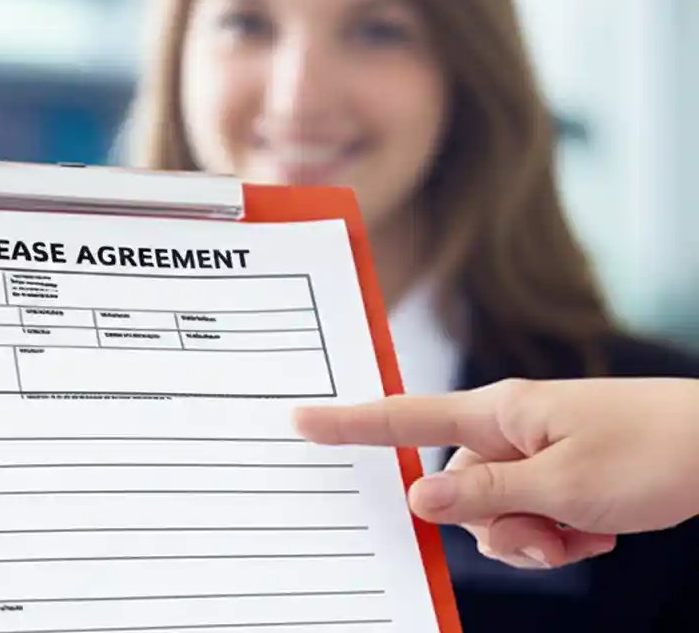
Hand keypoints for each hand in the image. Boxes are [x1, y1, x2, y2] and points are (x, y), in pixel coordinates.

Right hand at [293, 378, 698, 568]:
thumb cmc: (652, 449)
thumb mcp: (563, 486)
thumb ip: (484, 495)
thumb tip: (417, 499)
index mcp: (500, 414)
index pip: (407, 420)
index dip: (349, 424)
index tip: (300, 419)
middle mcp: (510, 430)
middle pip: (460, 494)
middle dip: (500, 529)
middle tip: (552, 535)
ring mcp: (535, 453)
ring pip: (497, 515)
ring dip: (537, 539)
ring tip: (586, 531)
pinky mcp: (559, 474)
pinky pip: (532, 519)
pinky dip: (561, 535)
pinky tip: (599, 530)